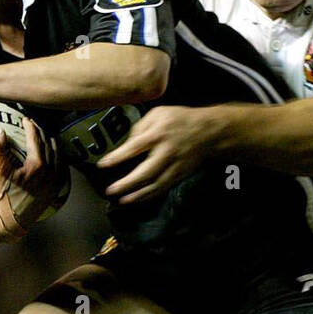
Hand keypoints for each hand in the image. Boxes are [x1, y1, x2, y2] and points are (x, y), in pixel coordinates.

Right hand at [0, 119, 69, 241]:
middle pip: (50, 145)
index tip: (26, 119)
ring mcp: (54, 183)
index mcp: (38, 165)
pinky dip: (57, 160)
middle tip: (36, 125)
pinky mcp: (54, 192)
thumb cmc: (1, 196)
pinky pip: (60, 170)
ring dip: (52, 145)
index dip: (31, 126)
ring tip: (46, 138)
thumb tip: (0, 131)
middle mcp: (51, 173)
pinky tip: (52, 159)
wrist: (9, 222)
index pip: (36, 139)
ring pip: (58, 157)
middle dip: (43, 133)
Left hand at [97, 105, 218, 205]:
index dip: (118, 157)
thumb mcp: (159, 113)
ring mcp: (175, 165)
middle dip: (127, 184)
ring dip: (138, 195)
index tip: (103, 165)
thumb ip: (141, 126)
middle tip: (111, 191)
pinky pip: (164, 188)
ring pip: (156, 185)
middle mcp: (167, 152)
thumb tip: (128, 142)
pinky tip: (139, 199)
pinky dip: (150, 196)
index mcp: (159, 134)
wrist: (209, 132)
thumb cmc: (181, 120)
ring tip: (123, 200)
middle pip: (146, 172)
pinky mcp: (180, 174)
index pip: (135, 147)